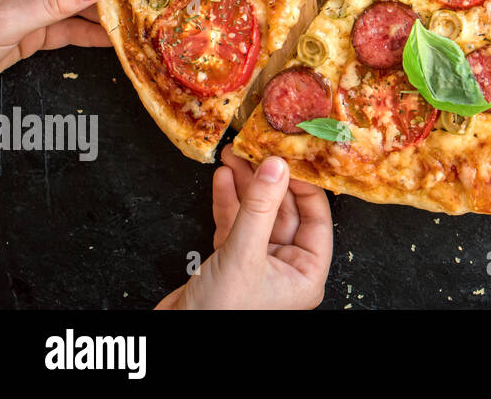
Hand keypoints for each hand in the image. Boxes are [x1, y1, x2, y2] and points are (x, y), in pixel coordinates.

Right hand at [157, 150, 332, 309]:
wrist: (174, 340)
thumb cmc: (218, 313)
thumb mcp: (243, 255)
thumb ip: (260, 208)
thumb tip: (277, 165)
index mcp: (306, 273)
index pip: (315, 217)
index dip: (302, 184)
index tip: (289, 155)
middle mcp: (287, 269)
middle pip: (284, 212)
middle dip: (267, 180)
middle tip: (256, 149)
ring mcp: (259, 265)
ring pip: (257, 215)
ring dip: (246, 186)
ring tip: (235, 156)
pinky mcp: (231, 262)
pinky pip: (236, 225)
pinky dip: (229, 202)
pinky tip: (224, 179)